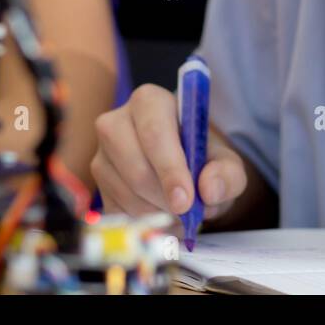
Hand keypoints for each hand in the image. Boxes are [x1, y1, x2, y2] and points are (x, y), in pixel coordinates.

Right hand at [91, 83, 246, 223]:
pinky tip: (163, 217)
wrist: (185, 173)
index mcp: (150, 102)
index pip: (154, 133)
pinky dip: (143, 223)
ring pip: (124, 193)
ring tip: (181, 213)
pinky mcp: (96, 185)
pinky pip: (116, 211)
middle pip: (135, 166)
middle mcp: (116, 123)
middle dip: (164, 196)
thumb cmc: (203, 160)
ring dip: (156, 212)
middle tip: (188, 212)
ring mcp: (101, 155)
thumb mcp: (227, 164)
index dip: (169, 169)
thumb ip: (228, 174)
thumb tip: (210, 189)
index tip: (186, 200)